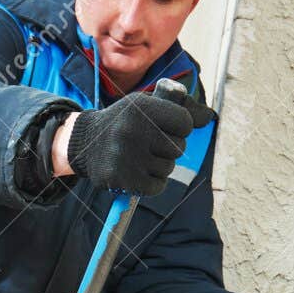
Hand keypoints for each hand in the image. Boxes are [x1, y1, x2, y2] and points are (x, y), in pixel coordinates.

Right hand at [56, 90, 213, 196]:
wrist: (84, 143)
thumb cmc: (124, 123)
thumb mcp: (146, 106)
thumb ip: (179, 109)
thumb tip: (209, 116)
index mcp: (141, 107)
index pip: (184, 123)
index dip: (179, 128)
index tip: (164, 128)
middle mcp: (133, 130)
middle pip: (178, 148)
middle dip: (168, 149)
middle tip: (148, 145)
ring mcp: (125, 156)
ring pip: (168, 168)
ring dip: (159, 166)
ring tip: (139, 157)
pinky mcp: (121, 179)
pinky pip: (157, 187)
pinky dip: (152, 183)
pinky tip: (137, 172)